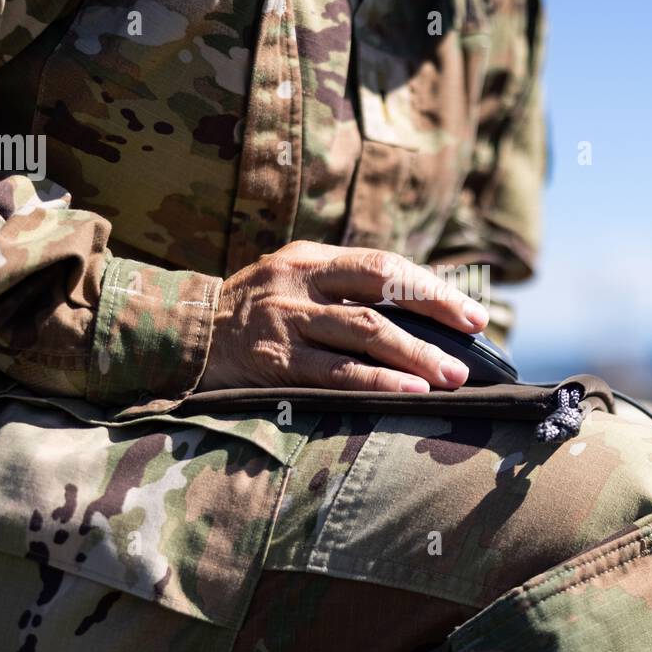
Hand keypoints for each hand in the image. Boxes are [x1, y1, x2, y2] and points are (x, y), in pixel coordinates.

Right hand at [201, 241, 489, 391]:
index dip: (431, 287)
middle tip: (473, 337)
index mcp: (310, 258)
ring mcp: (286, 321)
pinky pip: (335, 373)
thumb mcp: (292, 283)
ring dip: (416, 354)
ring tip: (451, 377)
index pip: (384, 264)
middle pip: (382, 286)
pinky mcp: (273, 361)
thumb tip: (420, 314)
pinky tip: (410, 392)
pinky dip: (377, 382)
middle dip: (435, 310)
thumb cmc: (251, 313)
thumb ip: (342, 291)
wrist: (178, 335)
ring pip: (365, 331)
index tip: (472, 315)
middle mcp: (300, 282)